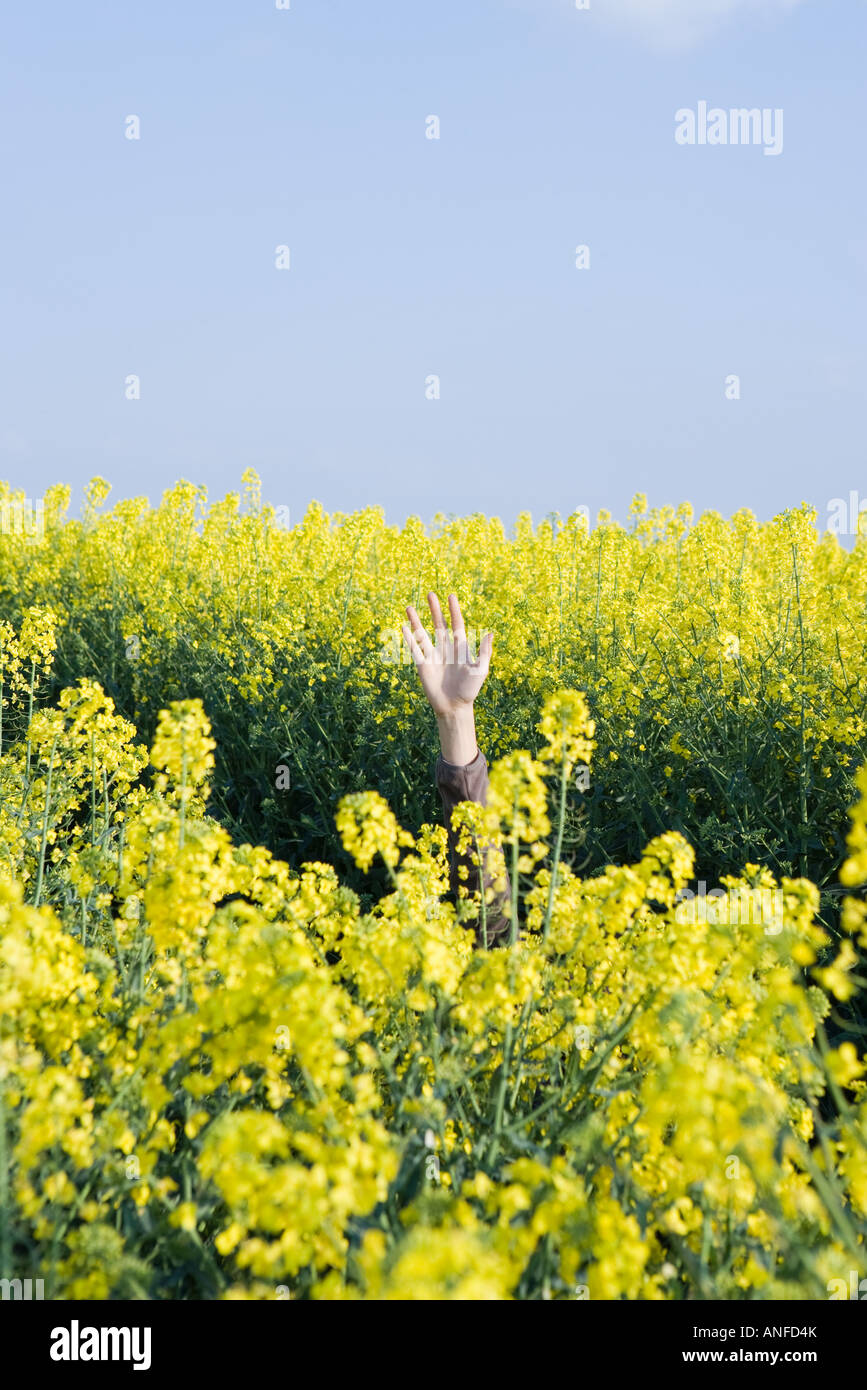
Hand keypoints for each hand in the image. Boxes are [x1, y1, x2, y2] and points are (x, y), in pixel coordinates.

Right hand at [402, 592, 492, 764]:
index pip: (456, 624)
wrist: (454, 707)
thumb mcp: (480, 670)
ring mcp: (433, 656)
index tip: (450, 596)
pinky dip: (409, 638)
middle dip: (434, 609)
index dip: (454, 610)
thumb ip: (484, 652)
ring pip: (423, 634)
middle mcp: (446, 649)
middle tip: (430, 594)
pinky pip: (414, 649)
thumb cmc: (470, 690)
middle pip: (439, 624)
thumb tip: (490, 633)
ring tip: (409, 607)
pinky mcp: (423, 665)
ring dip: (416, 621)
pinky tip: (403, 627)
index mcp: (460, 648)